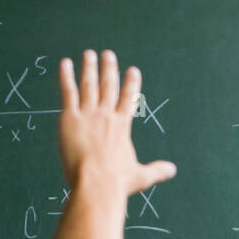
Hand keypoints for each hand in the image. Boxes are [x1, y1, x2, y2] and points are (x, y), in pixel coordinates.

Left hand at [58, 50, 175, 194]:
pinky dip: (66, 76)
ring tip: (89, 54)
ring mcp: (88, 114)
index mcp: (122, 126)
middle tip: (108, 55)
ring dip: (89, 68)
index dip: (131, 83)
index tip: (133, 70)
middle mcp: (107, 115)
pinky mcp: (70, 118)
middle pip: (108, 86)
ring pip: (89, 85)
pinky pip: (68, 92)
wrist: (96, 183)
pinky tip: (65, 63)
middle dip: (109, 69)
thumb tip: (172, 170)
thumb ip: (157, 170)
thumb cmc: (118, 182)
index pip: (129, 98)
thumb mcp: (141, 176)